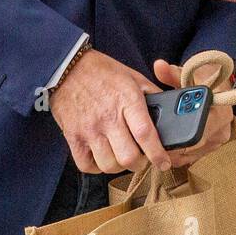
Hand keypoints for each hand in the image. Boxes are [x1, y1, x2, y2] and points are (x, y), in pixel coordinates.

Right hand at [50, 48, 170, 174]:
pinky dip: (97, 167)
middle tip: (141, 159)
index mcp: (127, 100)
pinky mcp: (73, 136)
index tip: (164, 163)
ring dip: (119, 166)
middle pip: (128, 157)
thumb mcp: (133, 77)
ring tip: (120, 157)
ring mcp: (89, 129)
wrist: (66, 67)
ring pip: (109, 165)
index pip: (145, 134)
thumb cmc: (102, 72)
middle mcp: (108, 117)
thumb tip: (169, 114)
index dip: (158, 154)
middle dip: (139, 164)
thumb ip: (152, 95)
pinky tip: (101, 157)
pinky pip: (86, 165)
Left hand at [152, 59, 233, 167]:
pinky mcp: (213, 147)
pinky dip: (181, 154)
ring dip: (176, 153)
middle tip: (153, 147)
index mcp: (219, 111)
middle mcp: (222, 128)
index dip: (178, 139)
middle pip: (193, 147)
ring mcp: (218, 141)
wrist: (219, 89)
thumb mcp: (188, 75)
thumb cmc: (203, 81)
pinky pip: (193, 157)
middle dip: (173, 148)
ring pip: (192, 155)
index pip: (198, 132)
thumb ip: (172, 73)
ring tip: (158, 148)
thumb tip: (159, 66)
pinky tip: (169, 149)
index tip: (160, 141)